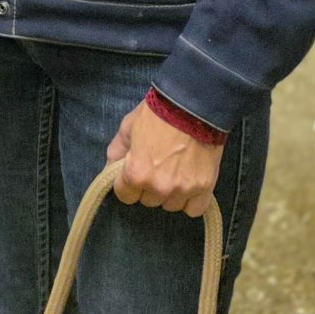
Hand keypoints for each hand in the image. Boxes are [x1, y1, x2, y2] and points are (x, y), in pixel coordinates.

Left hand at [106, 99, 221, 218]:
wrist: (193, 104)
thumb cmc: (158, 113)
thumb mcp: (128, 127)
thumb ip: (117, 152)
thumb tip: (109, 169)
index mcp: (136, 173)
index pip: (125, 196)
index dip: (127, 183)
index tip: (135, 171)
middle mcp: (159, 187)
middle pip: (148, 201)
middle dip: (149, 186)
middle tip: (156, 165)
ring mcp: (184, 189)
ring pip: (170, 205)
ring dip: (170, 193)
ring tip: (175, 170)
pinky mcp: (205, 187)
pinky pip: (194, 209)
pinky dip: (191, 200)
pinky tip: (189, 184)